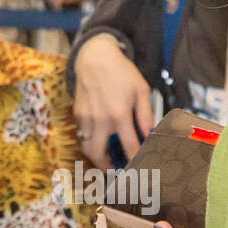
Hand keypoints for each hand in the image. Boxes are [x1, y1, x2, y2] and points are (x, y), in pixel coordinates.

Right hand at [72, 34, 153, 166]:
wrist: (94, 57)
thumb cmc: (121, 72)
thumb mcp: (141, 90)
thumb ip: (146, 115)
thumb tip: (150, 135)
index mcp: (119, 115)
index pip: (130, 147)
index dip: (136, 162)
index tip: (141, 170)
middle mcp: (100, 120)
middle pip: (98, 155)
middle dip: (106, 167)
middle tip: (115, 170)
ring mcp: (86, 117)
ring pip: (86, 146)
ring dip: (96, 155)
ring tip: (106, 157)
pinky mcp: (77, 113)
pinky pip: (82, 133)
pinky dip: (90, 140)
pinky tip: (99, 136)